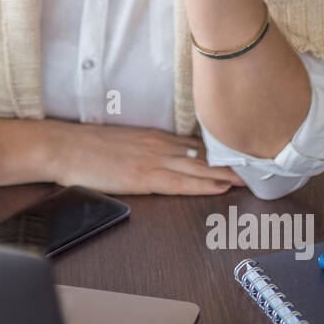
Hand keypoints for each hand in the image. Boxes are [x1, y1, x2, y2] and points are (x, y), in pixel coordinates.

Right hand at [49, 122, 246, 195]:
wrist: (63, 147)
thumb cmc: (85, 146)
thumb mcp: (121, 140)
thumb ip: (143, 147)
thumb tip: (157, 155)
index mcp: (154, 136)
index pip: (195, 144)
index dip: (220, 151)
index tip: (240, 154)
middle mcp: (159, 145)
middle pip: (204, 154)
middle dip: (232, 162)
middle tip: (260, 166)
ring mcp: (153, 160)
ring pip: (199, 168)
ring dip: (227, 174)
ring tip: (251, 178)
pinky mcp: (144, 177)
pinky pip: (181, 183)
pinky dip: (203, 185)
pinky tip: (221, 187)